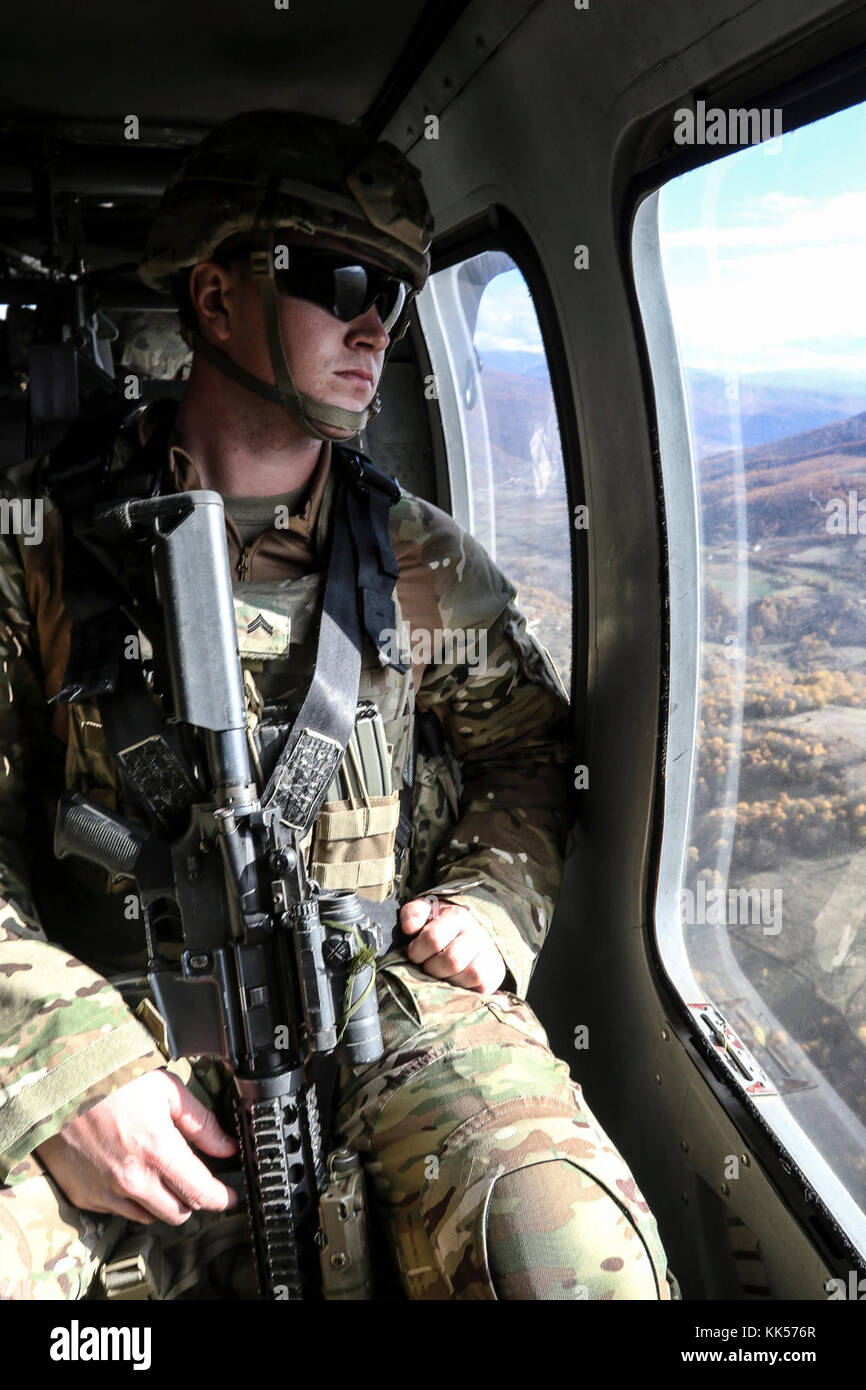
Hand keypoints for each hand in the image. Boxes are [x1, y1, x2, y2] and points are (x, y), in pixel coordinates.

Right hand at [36, 1070, 238, 1225]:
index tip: (230, 1196)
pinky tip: (130, 1172)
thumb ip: (201, 1123)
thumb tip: (227, 1148)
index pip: (201, 1192)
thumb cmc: (114, 1081)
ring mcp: (106, 1192)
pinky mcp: (85, 1197)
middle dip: (193, 1199)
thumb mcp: (167, 1090)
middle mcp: (132, 1179)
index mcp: (157, 1150)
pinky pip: (120, 1211)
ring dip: (162, 1201)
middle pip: (179, 1213)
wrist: (57, 1086)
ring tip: (160, 1172)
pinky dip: (132, 1199)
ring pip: (150, 1216)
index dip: (222, 1198)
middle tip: (194, 1180)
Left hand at [400, 897, 505, 992]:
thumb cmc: (440, 925)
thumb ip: (414, 913)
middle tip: (428, 965)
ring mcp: (489, 953)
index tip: (414, 953)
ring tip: (443, 974)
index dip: (417, 951)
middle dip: (433, 968)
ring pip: (471, 975)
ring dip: (450, 980)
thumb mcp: (426, 912)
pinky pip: (482, 987)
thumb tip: (409, 928)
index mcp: (457, 916)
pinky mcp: (496, 973)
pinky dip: (466, 989)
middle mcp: (476, 934)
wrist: (470, 933)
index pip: (433, 939)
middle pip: (452, 960)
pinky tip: (456, 981)